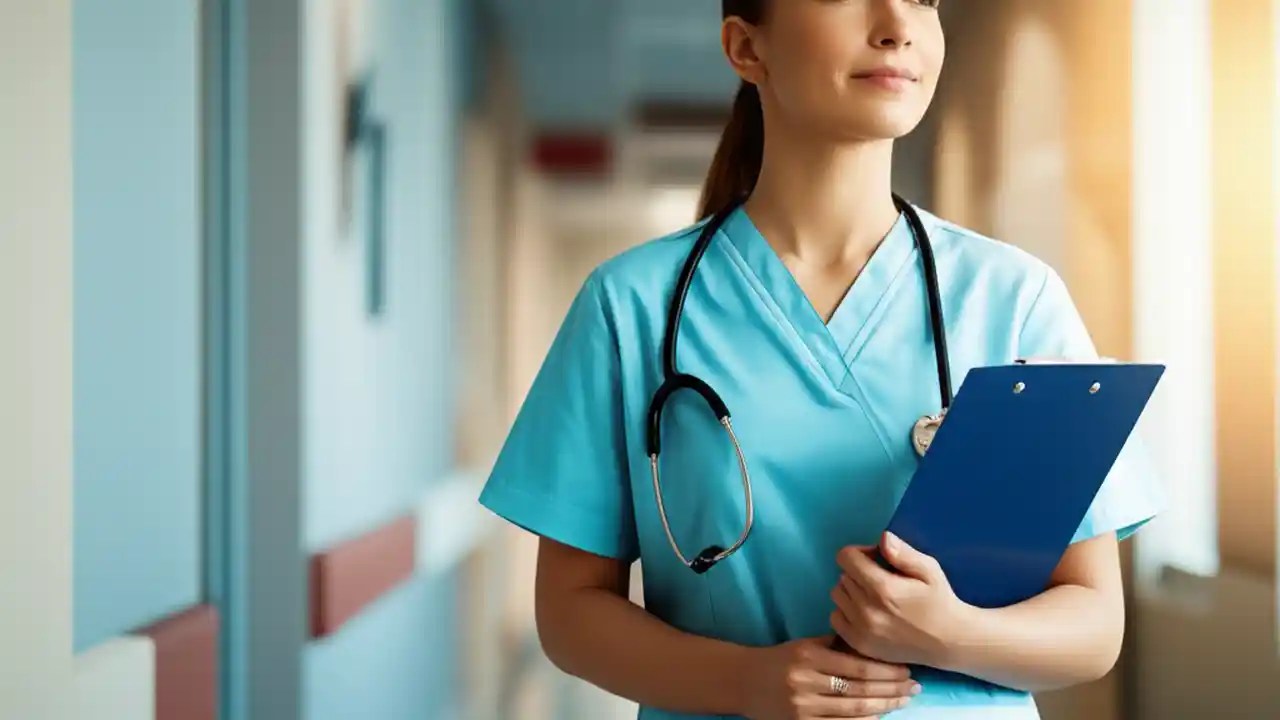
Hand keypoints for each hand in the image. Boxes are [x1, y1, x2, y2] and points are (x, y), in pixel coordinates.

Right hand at [740, 635, 919, 718]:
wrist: (743, 682)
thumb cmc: (779, 659)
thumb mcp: (803, 645)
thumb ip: (834, 645)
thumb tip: (872, 643)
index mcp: (809, 657)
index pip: (856, 666)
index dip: (885, 670)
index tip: (907, 669)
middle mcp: (806, 682)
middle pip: (859, 690)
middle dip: (892, 689)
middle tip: (915, 687)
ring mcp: (803, 707)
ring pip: (853, 711)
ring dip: (884, 707)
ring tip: (904, 701)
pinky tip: (880, 717)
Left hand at [830, 532, 967, 666]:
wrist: (948, 641)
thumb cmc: (939, 601)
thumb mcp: (929, 570)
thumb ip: (903, 553)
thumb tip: (882, 539)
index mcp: (883, 588)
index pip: (846, 558)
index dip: (859, 553)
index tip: (875, 559)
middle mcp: (866, 609)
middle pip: (843, 575)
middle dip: (858, 572)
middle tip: (880, 579)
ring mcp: (860, 629)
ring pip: (838, 595)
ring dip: (851, 591)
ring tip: (874, 597)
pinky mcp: (858, 644)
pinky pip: (835, 617)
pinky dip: (846, 612)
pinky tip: (867, 613)